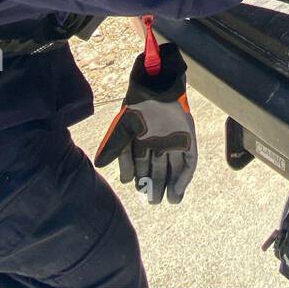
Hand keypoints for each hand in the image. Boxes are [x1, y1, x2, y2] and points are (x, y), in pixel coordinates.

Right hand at [94, 43, 196, 203]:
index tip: (136, 188)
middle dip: (155, 185)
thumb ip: (113, 147)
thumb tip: (99, 165)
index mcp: (142, 141)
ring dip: (172, 185)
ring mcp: (175, 142)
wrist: (157, 86)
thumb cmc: (139, 104)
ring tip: (168, 201)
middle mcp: (159, 144)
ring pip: (173, 168)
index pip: (140, 165)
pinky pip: (189, 162)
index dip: (138, 178)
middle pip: (158, 170)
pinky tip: (179, 189)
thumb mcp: (122, 127)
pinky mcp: (188, 139)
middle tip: (152, 201)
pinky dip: (184, 177)